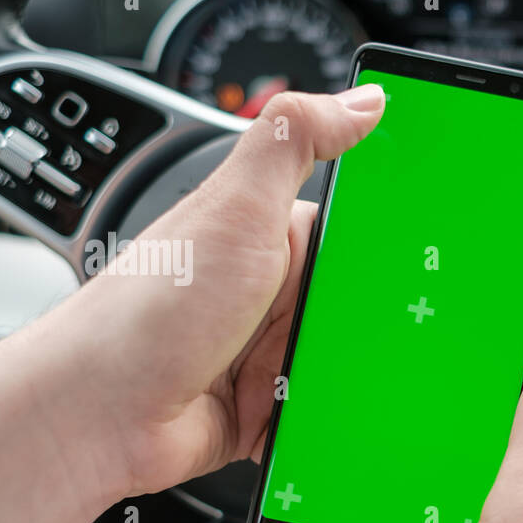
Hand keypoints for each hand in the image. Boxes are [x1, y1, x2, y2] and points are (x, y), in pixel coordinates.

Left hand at [67, 83, 385, 496]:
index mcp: (267, 235)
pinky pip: (322, 415)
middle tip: (363, 336)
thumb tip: (362, 100)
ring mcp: (267, 353)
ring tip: (338, 382)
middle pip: (358, 306)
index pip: (353, 231)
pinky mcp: (266, 409)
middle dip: (371, 328)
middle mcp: (269, 293)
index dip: (384, 246)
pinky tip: (331, 420)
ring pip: (346, 365)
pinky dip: (331, 421)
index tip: (420, 261)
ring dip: (351, 379)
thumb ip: (294, 141)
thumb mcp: (234, 208)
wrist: (101, 414)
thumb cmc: (150, 312)